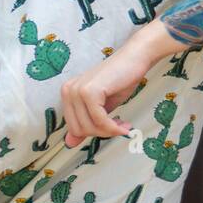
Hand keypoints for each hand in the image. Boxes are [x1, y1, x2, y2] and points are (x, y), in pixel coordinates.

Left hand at [60, 33, 160, 147]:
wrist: (134, 59)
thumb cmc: (120, 80)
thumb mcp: (101, 107)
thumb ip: (86, 123)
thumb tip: (69, 144)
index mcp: (68, 94)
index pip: (73, 127)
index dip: (94, 133)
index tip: (111, 130)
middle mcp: (68, 91)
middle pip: (79, 129)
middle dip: (102, 133)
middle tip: (119, 128)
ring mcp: (77, 90)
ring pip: (89, 127)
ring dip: (109, 131)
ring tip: (123, 125)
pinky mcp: (89, 91)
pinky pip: (99, 120)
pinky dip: (113, 127)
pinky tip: (124, 125)